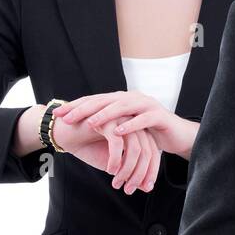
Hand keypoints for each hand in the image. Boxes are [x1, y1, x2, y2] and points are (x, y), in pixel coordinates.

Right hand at [53, 114, 160, 193]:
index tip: (146, 188)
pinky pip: (117, 143)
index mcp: (138, 132)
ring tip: (117, 183)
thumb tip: (146, 188)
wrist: (64, 134)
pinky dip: (115, 160)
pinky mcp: (107, 120)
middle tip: (129, 190)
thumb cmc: (89, 147)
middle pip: (147, 151)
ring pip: (135, 149)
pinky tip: (109, 170)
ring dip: (127, 170)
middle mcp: (133, 124)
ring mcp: (121, 120)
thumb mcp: (113, 164)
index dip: (152, 171)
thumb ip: (130, 172)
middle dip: (140, 174)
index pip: (153, 152)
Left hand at [55, 91, 196, 158]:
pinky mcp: (159, 116)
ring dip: (104, 115)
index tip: (56, 115)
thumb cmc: (150, 133)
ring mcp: (146, 105)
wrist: (178, 136)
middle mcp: (133, 98)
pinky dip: (130, 125)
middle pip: (104, 101)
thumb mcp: (125, 127)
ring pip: (122, 107)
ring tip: (89, 123)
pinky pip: (142, 119)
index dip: (76, 106)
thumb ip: (108, 124)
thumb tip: (81, 126)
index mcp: (122, 100)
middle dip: (84, 109)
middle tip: (66, 117)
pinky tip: (117, 131)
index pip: (95, 101)